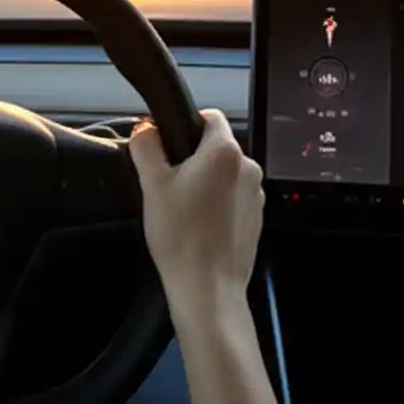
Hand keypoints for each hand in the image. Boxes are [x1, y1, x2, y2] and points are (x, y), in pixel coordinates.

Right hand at [129, 110, 264, 320]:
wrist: (207, 287)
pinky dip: (217, 204)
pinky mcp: (257, 218)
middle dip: (192, 159)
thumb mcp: (152, 184)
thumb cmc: (180, 235)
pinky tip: (198, 227)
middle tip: (167, 185)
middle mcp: (248, 167)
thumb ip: (146, 147)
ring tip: (182, 211)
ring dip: (205, 182)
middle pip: (216, 147)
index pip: (208, 116)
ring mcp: (256, 194)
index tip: (168, 149)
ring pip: (224, 174)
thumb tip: (146, 130)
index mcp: (225, 152)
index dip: (185, 126)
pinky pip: (233, 198)